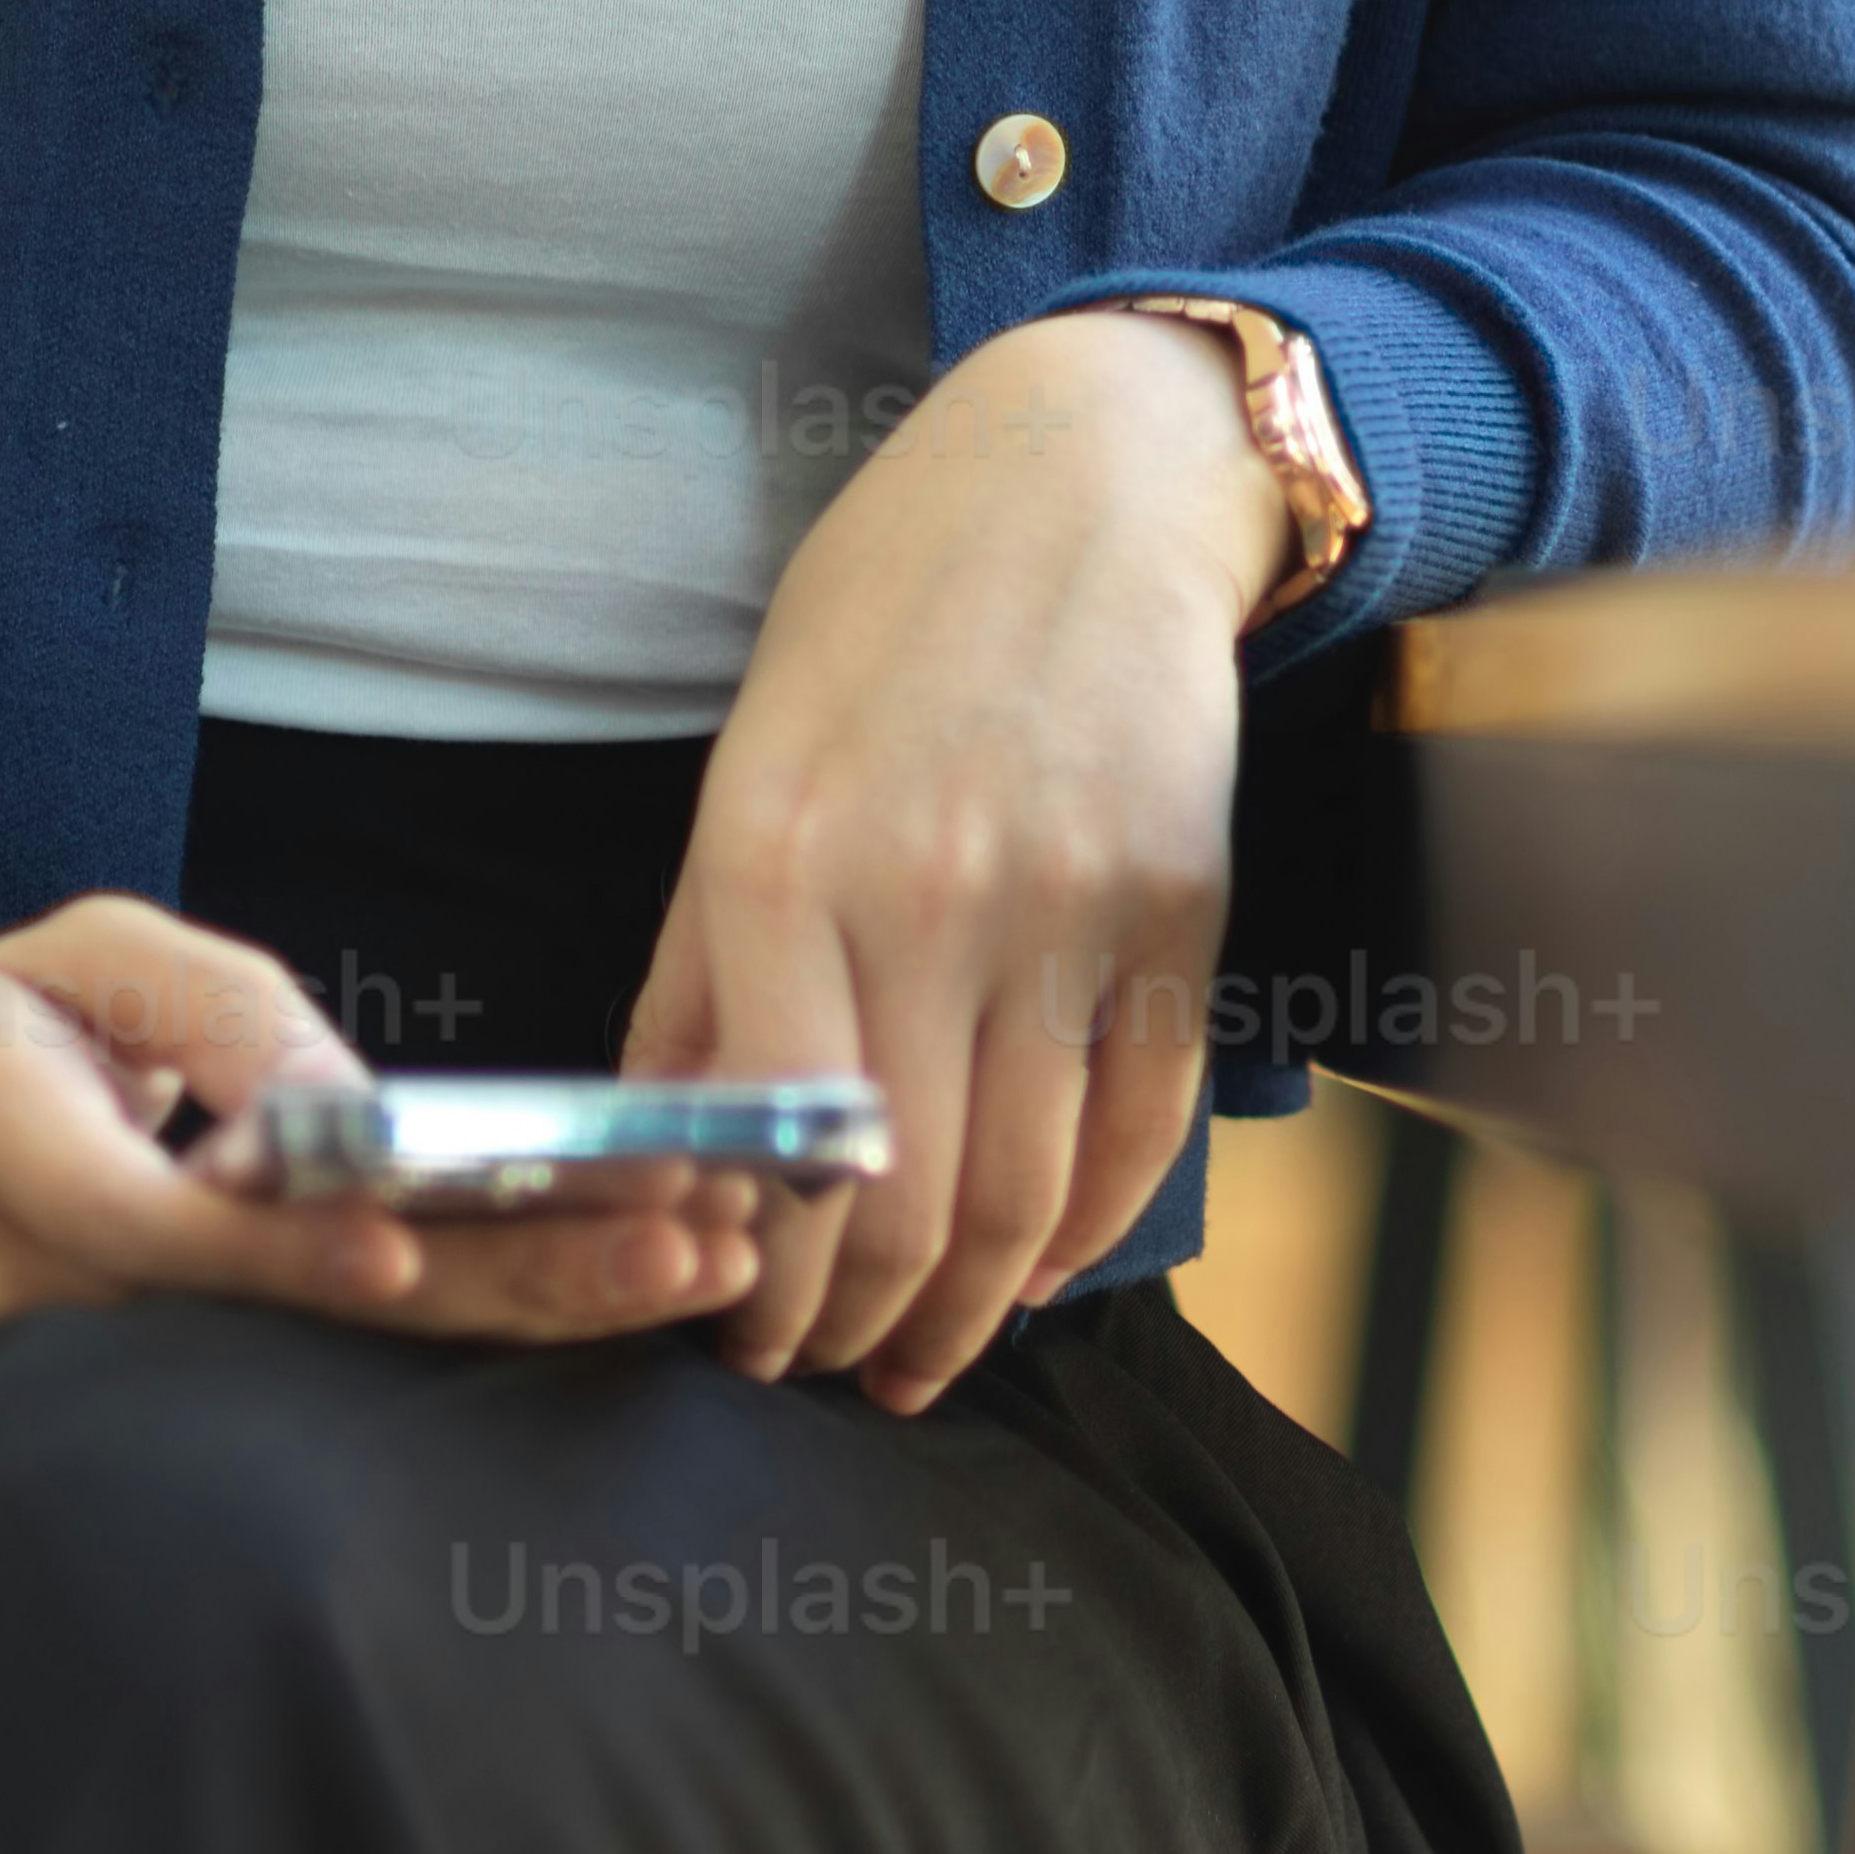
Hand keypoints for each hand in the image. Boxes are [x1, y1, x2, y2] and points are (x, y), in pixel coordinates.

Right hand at [0, 896, 766, 1424]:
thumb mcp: (66, 958)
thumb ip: (212, 1008)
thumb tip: (351, 1103)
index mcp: (3, 1156)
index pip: (153, 1228)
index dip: (280, 1246)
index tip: (408, 1244)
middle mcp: (56, 1301)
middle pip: (298, 1325)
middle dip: (502, 1288)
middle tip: (684, 1245)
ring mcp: (109, 1390)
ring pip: (338, 1373)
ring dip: (526, 1317)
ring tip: (698, 1267)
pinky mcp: (168, 1419)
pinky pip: (330, 1386)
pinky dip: (473, 1337)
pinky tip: (616, 1300)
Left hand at [622, 307, 1285, 1423]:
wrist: (1091, 482)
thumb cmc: (887, 618)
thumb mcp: (746, 766)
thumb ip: (704, 968)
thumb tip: (674, 1150)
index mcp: (780, 858)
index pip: (779, 1159)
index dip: (764, 1293)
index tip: (743, 1342)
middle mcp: (927, 894)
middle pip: (908, 1210)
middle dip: (860, 1331)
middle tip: (829, 1371)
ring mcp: (1070, 907)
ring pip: (1029, 1196)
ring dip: (968, 1312)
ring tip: (923, 1354)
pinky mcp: (1180, 910)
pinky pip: (1144, 1125)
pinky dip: (1091, 1228)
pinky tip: (1034, 1270)